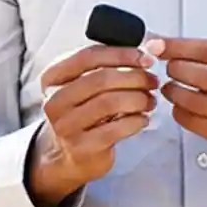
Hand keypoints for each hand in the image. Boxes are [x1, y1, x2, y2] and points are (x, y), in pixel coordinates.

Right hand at [25, 40, 164, 206]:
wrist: (67, 155)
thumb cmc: (83, 112)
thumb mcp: (83, 85)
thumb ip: (106, 64)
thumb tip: (145, 50)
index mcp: (53, 78)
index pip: (88, 56)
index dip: (121, 54)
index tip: (145, 57)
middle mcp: (54, 101)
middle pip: (101, 79)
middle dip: (134, 77)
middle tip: (153, 81)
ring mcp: (65, 126)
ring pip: (110, 103)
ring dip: (138, 99)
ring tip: (150, 100)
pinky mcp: (81, 148)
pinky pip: (116, 129)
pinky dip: (136, 120)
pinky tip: (143, 119)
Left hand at [158, 39, 206, 189]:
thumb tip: (169, 45)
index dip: (179, 47)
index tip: (160, 45)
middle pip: (203, 75)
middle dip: (177, 69)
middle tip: (169, 68)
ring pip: (195, 101)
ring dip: (174, 92)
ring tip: (170, 88)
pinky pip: (195, 123)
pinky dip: (180, 112)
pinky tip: (180, 106)